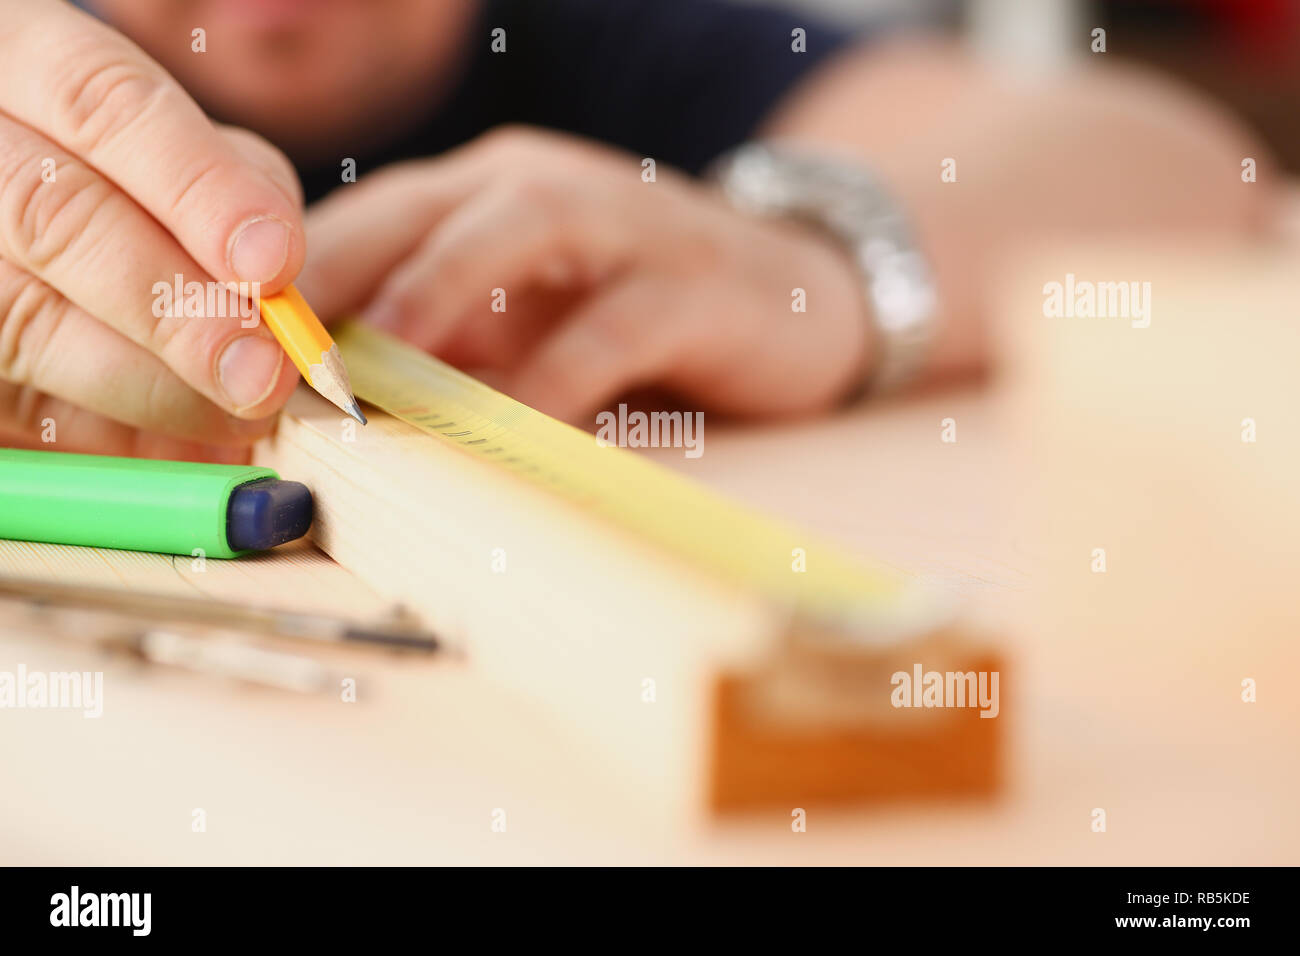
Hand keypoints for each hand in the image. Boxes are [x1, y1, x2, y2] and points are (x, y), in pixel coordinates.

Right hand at [0, 0, 304, 459]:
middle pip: (55, 218)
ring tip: (240, 414)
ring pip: (25, 320)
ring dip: (150, 384)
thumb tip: (288, 288)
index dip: (200, 189)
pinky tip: (182, 436)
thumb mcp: (180, 146)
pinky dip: (110, 429)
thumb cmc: (131, 174)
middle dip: (176, 307)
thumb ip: (238, 189)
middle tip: (263, 373)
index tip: (275, 264)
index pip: (107, 104)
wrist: (29, 197)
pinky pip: (20, 402)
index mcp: (26, 59)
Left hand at [298, 126, 871, 422]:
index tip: (223, 361)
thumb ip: (441, 352)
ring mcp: (624, 226)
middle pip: (417, 210)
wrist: (801, 298)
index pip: (361, 219)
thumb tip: (322, 423)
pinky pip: (614, 323)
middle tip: (269, 363)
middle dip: (336, 281)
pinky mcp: (694, 283)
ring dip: (437, 295)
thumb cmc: (637, 314)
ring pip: (513, 234)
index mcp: (483, 192)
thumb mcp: (523, 324)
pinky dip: (560, 372)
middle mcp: (542, 187)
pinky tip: (518, 423)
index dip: (287, 284)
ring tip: (377, 365)